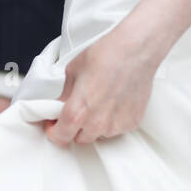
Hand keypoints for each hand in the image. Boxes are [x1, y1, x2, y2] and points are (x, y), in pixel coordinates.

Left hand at [45, 22, 160, 146]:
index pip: (60, 137)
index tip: (55, 124)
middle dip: (75, 127)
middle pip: (79, 138)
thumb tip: (60, 106)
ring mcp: (116, 126)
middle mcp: (96, 125)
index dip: (54, 130)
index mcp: (77, 113)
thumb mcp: (73, 71)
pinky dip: (113, 119)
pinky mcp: (132, 123)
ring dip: (96, 124)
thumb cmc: (105, 55)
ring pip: (99, 134)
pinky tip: (115, 100)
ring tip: (101, 100)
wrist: (135, 51)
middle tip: (80, 108)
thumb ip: (65, 95)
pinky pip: (117, 129)